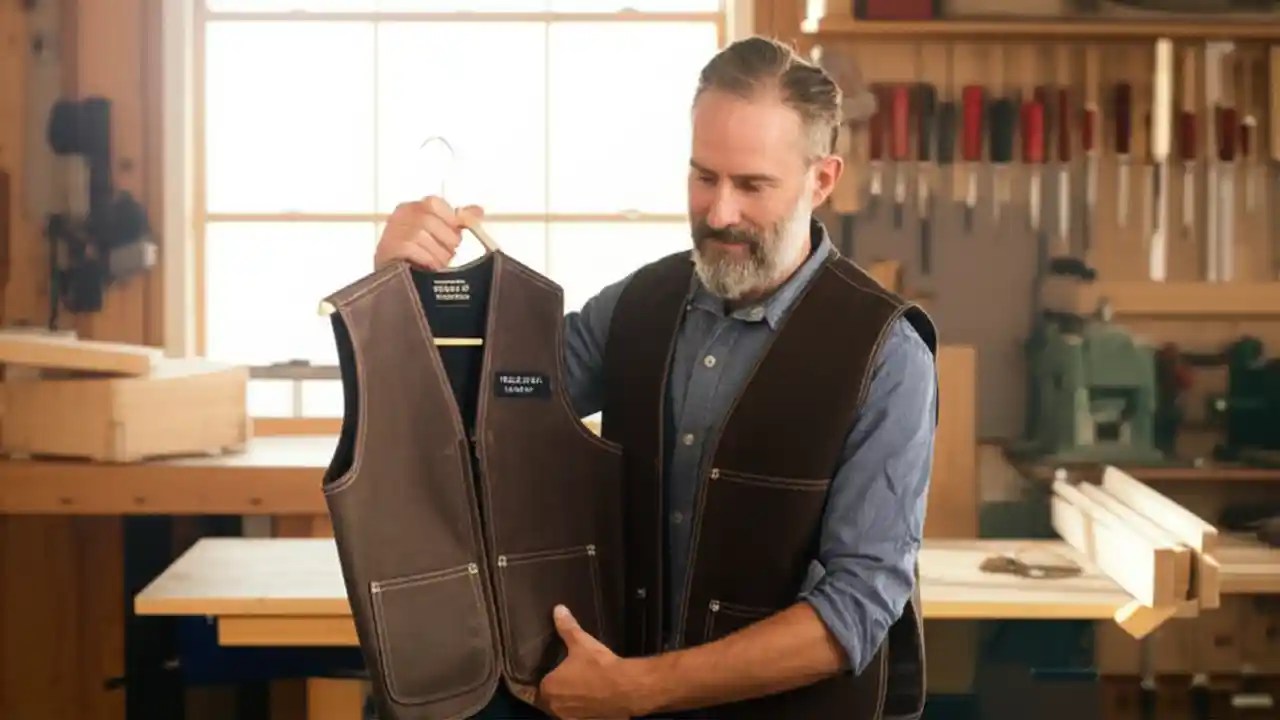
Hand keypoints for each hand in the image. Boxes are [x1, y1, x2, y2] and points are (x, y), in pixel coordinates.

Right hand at [374, 195, 484, 270]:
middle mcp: (401, 215)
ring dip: (437, 253)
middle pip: (429, 220)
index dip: (449, 218)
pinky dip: (426, 259)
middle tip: (449, 253)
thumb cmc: (418, 254)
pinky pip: (412, 249)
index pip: (433, 202)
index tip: (456, 232)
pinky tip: (430, 266)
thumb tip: (478, 211)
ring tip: (439, 263)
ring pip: (422, 235)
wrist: (395, 278)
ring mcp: (393, 231)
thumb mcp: (439, 234)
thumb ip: (457, 222)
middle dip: (445, 239)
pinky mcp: (389, 248)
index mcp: (413, 208)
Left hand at [535, 604, 639, 719]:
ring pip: (563, 710)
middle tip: (565, 679)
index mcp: (548, 689)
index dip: (544, 680)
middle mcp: (555, 708)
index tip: (550, 675)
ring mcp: (571, 718)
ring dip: (568, 702)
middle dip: (555, 691)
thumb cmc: (599, 665)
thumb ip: (567, 627)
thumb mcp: (581, 643)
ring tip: (579, 689)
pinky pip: (579, 716)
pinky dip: (583, 710)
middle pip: (549, 700)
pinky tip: (591, 700)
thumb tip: (558, 609)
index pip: (536, 687)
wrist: (626, 689)